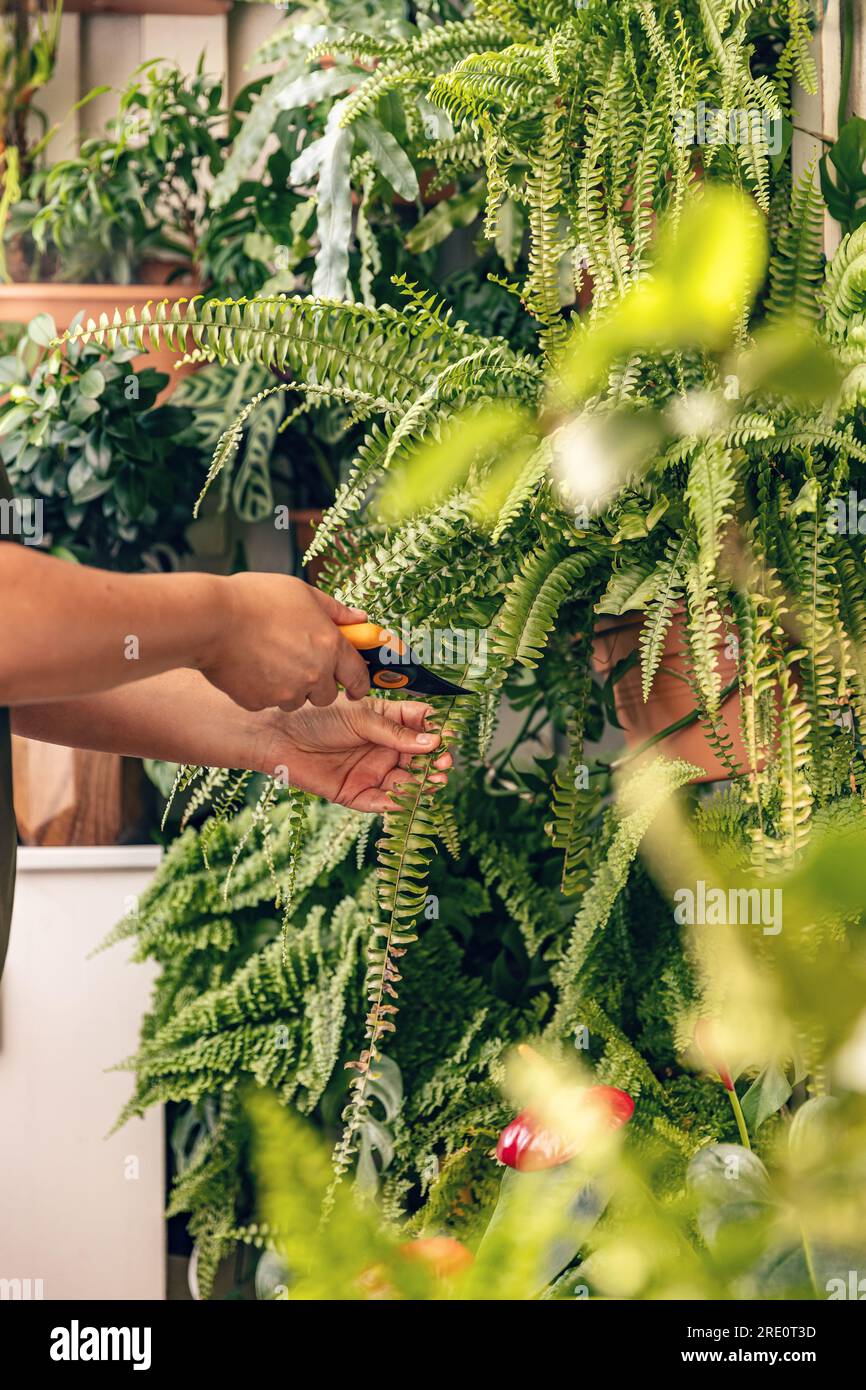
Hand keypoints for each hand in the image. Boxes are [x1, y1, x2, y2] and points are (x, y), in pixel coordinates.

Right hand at [201, 575, 370, 712]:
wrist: (211, 620)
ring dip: (289, 688)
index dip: (359, 683)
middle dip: (318, 684)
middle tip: (299, 664)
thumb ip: (336, 610)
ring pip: (296, 700)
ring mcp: (286, 692)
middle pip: (327, 695)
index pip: (358, 677)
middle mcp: (313, 674)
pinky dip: (262, 690)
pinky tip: (249, 666)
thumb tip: (360, 620)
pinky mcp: (259, 703)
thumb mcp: (302, 592)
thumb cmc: (255, 599)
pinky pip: (267, 702)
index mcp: (330, 646)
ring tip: (267, 660)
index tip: (355, 687)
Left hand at [258, 695, 453, 812]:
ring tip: (434, 780)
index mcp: (387, 722)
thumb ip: (395, 732)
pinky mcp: (357, 795)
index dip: (436, 730)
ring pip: (406, 783)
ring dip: (422, 784)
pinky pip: (383, 802)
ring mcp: (372, 773)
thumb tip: (433, 741)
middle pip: (419, 758)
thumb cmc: (316, 717)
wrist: (278, 737)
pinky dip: (397, 803)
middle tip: (443, 763)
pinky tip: (408, 797)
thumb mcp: (360, 717)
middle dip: (434, 761)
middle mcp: (383, 749)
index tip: (448, 734)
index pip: (420, 725)